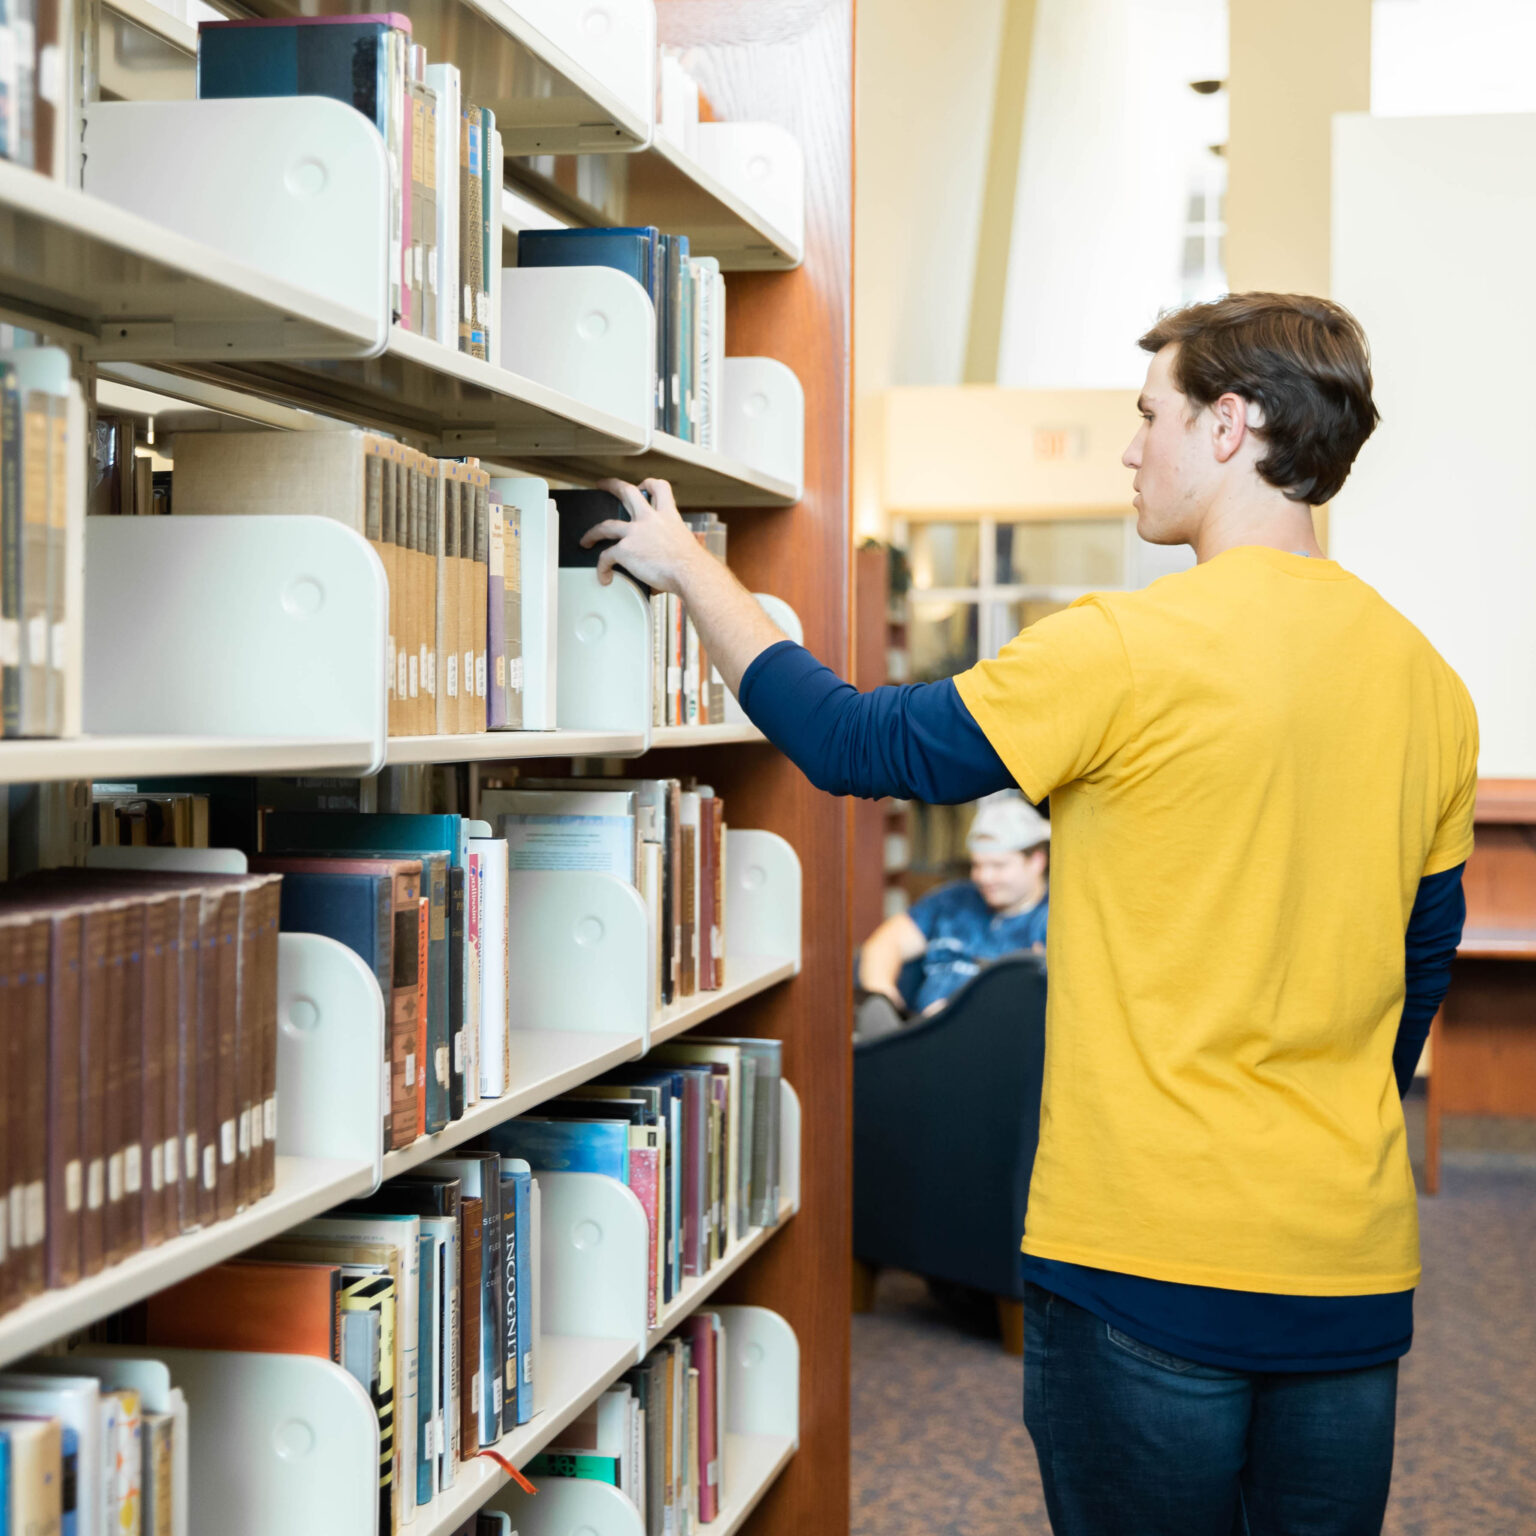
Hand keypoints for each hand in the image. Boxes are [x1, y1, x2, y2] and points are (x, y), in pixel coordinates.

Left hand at [581, 477, 705, 594]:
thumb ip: (673, 545)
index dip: (648, 484)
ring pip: (606, 526)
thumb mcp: (686, 543)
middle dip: (612, 486)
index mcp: (668, 516)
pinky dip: (602, 567)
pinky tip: (604, 576)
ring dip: (593, 532)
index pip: (659, 488)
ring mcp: (634, 533)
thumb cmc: (692, 564)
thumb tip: (672, 559)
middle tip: (604, 485)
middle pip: (626, 493)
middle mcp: (649, 519)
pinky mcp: (625, 550)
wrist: (689, 572)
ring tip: (587, 538)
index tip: (642, 486)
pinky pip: (606, 556)